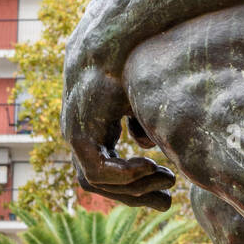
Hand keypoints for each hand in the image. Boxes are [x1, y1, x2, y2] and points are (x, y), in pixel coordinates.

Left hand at [62, 59, 174, 211]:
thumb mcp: (140, 101)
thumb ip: (141, 124)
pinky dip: (123, 174)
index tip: (166, 189)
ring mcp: (76, 137)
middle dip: (135, 196)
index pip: (108, 172)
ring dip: (131, 188)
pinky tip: (150, 165)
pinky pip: (96, 171)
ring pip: (95, 182)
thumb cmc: (131, 64)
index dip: (135, 186)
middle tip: (167, 201)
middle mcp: (80, 137)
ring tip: (164, 178)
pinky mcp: (79, 134)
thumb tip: (144, 145)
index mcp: (94, 130)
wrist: (114, 42)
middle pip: (100, 183)